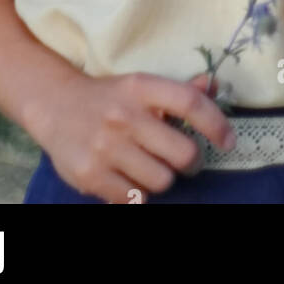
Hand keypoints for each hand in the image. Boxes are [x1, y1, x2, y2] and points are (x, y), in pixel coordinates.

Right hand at [35, 70, 235, 203]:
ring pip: (161, 181)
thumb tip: (214, 84)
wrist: (55, 105)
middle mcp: (125, 116)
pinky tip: (130, 179)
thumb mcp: (141, 86)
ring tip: (151, 167)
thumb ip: (178, 90)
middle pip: (183, 154)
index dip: (216, 123)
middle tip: (185, 161)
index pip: (189, 103)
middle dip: (191, 163)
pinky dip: (138, 194)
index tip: (228, 141)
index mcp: (141, 88)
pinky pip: (133, 199)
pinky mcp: (90, 175)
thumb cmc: (109, 97)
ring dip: (162, 179)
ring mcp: (106, 147)